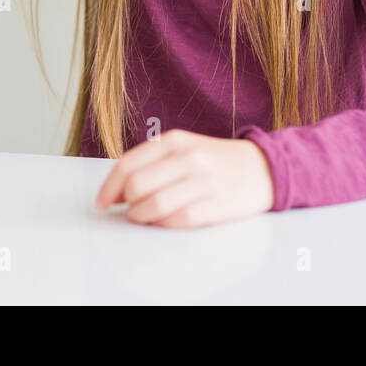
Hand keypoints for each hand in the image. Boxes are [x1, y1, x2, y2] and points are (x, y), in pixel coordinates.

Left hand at [93, 128, 274, 227]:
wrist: (263, 168)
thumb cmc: (216, 160)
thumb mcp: (185, 148)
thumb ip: (152, 163)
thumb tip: (115, 191)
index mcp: (175, 141)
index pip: (128, 164)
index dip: (109, 187)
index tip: (102, 203)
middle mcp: (189, 157)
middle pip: (137, 185)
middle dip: (126, 203)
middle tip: (128, 210)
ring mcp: (205, 181)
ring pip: (155, 204)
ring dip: (142, 217)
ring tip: (144, 218)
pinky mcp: (217, 204)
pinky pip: (179, 220)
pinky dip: (165, 224)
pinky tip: (165, 221)